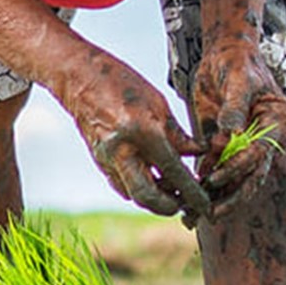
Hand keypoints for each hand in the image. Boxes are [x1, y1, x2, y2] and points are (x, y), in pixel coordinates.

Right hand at [59, 51, 210, 219]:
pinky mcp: (99, 162)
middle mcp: (122, 150)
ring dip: (156, 200)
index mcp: (143, 131)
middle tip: (186, 204)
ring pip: (133, 196)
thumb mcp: (158, 104)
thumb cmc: (122, 83)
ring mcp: (107, 158)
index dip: (192, 192)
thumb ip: (178, 135)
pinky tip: (154, 180)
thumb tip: (198, 154)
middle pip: (147, 197)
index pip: (173, 171)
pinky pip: (123, 186)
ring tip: (174, 191)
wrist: (80, 78)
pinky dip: (140, 189)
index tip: (205, 205)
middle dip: (169, 207)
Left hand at [191, 41, 285, 218]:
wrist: (225, 53)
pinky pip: (213, 168)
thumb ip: (236, 107)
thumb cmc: (237, 61)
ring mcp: (242, 144)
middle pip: (250, 176)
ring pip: (231, 178)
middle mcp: (262, 139)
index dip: (238, 167)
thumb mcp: (239, 79)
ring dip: (213, 198)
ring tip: (192, 217)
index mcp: (276, 123)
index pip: (259, 154)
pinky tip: (185, 202)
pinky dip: (201, 185)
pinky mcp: (222, 144)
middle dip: (230, 197)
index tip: (217, 177)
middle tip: (210, 213)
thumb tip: (230, 134)